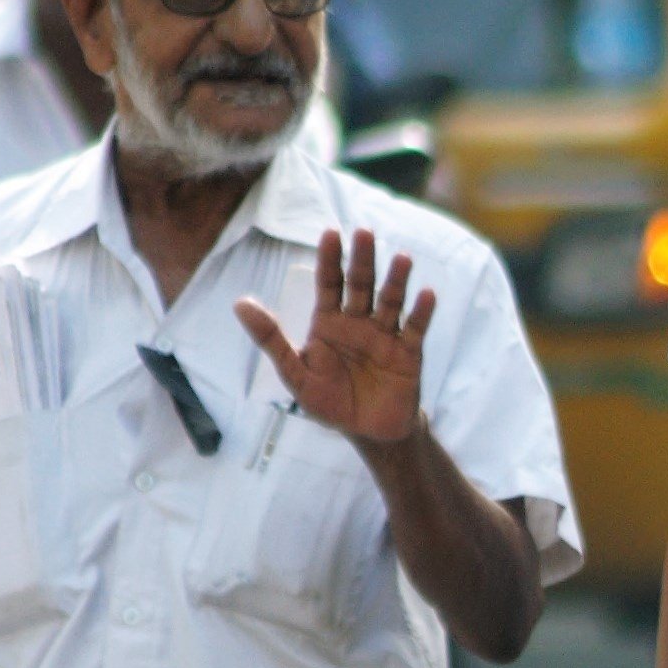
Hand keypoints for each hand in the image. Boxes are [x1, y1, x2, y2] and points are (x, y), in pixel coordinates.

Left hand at [238, 228, 432, 444]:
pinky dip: (421, 312)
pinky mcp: (409, 353)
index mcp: (330, 323)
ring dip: (396, 280)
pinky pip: (415, 329)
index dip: (330, 260)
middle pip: (361, 285)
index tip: (331, 234)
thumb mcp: (296, 374)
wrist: (368, 434)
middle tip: (364, 233)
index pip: (329, 283)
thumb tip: (240, 304)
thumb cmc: (330, 402)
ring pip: (390, 302)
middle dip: (363, 260)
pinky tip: (427, 294)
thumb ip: (272, 339)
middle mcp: (359, 322)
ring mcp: (386, 335)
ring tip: (402, 259)